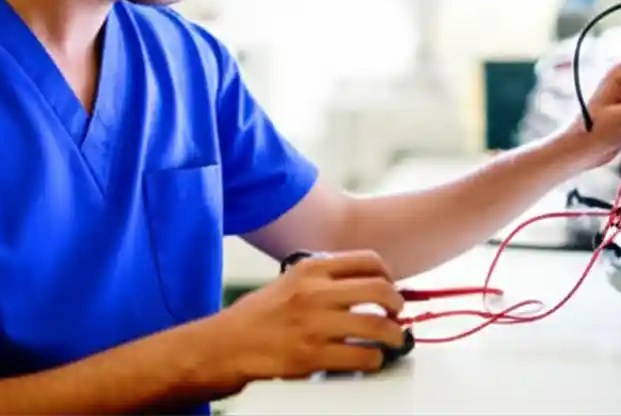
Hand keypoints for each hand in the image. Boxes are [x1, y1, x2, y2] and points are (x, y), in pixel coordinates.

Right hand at [214, 250, 407, 382]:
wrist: (224, 346)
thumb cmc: (255, 317)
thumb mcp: (289, 282)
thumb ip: (322, 279)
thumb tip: (360, 284)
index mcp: (310, 269)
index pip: (368, 260)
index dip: (388, 275)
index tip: (390, 287)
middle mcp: (315, 292)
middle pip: (380, 289)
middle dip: (397, 303)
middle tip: (396, 314)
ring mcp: (314, 324)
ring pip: (378, 325)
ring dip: (393, 335)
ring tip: (393, 339)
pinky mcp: (313, 356)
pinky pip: (362, 356)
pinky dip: (375, 360)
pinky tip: (370, 360)